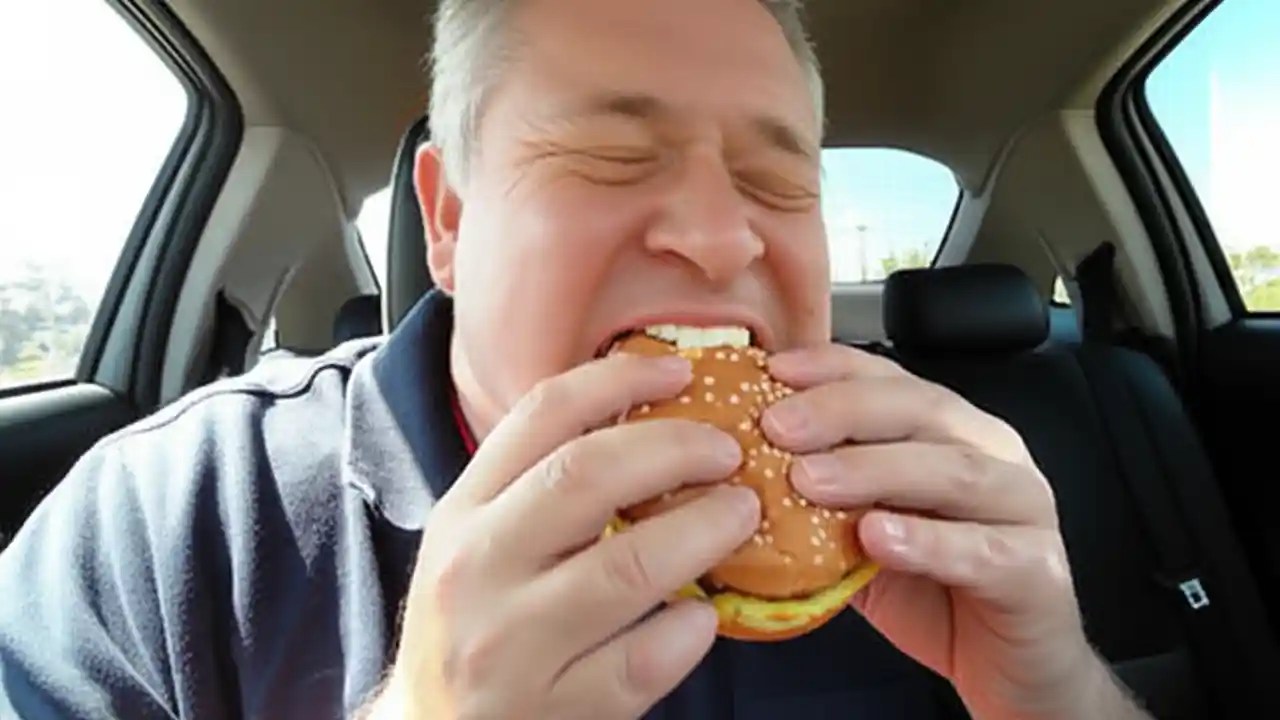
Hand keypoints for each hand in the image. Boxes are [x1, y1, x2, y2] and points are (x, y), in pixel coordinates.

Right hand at [376, 353, 760, 718]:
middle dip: (675, 448)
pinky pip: (644, 660)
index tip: (681, 370)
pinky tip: (703, 616)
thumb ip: (536, 486)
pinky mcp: (558, 710)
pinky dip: (688, 630)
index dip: (619, 379)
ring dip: (703, 530)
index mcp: (462, 513)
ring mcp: (514, 645)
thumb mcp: (478, 544)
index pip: (541, 416)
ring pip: (627, 568)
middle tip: (728, 451)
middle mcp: (478, 569)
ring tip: (742, 514)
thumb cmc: (471, 628)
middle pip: (586, 477)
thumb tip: (644, 414)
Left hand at [761, 344, 1147, 719]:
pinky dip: (927, 542)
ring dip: (875, 469)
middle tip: (776, 426)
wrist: (1010, 666)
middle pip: (921, 410)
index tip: (772, 370)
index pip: (891, 379)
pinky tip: (877, 539)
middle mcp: (994, 454)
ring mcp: (1024, 508)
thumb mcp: (861, 533)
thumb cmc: (933, 590)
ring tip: (810, 479)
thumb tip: (733, 472)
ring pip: (954, 471)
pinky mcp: (1037, 571)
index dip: (832, 368)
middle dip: (842, 411)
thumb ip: (819, 497)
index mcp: (951, 431)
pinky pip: (983, 550)